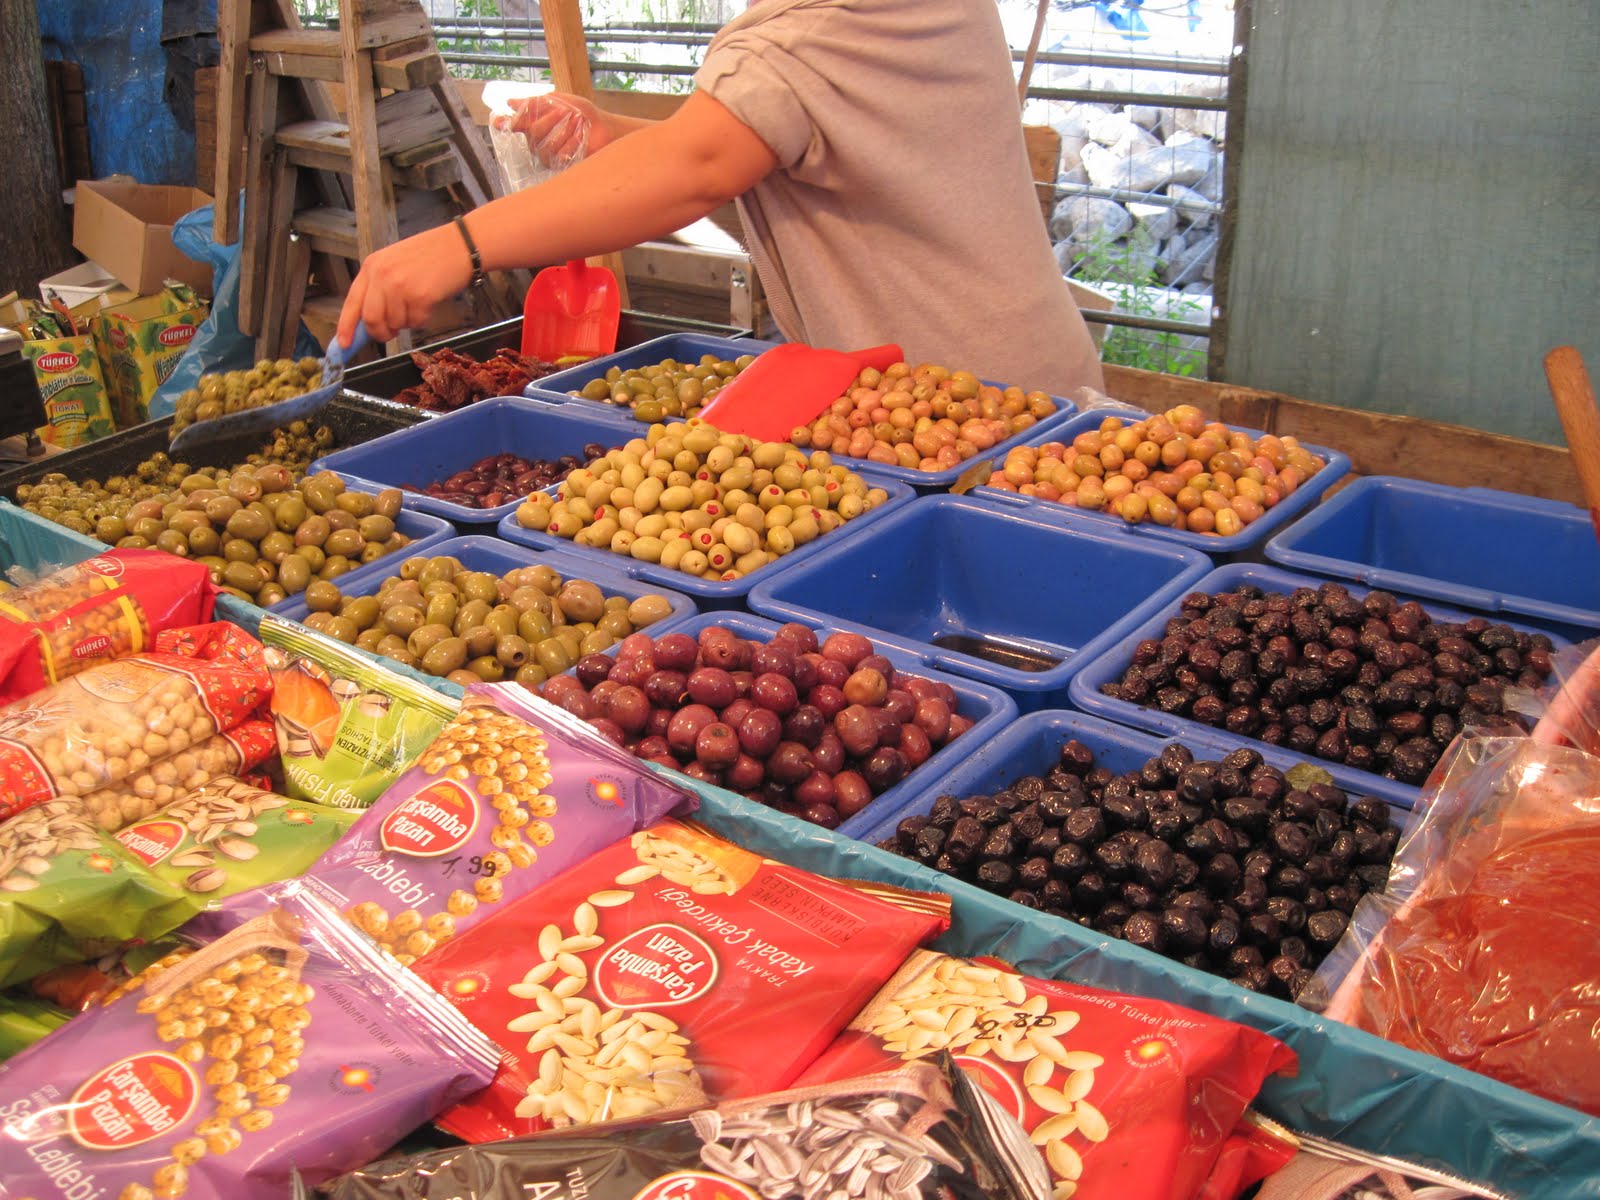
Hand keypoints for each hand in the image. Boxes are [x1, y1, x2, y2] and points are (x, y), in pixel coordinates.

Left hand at [337, 222, 473, 345]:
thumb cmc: (430, 255)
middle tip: (391, 332)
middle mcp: (382, 275)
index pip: (352, 302)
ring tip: (418, 303)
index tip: (343, 344)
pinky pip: (415, 322)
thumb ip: (379, 287)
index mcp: (372, 266)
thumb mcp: (395, 263)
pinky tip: (429, 301)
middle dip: (381, 332)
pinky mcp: (420, 296)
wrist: (459, 245)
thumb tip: (370, 321)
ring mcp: (400, 286)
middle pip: (371, 319)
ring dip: (407, 322)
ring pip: (395, 323)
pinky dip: (422, 319)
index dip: (346, 326)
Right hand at [496, 92, 615, 167]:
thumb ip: (538, 101)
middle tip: (565, 111)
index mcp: (533, 123)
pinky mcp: (560, 166)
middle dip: (550, 118)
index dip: (504, 123)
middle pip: (533, 132)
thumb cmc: (583, 113)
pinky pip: (560, 155)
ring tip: (576, 121)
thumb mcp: (561, 100)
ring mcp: (547, 156)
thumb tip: (510, 102)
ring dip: (563, 130)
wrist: (604, 128)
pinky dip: (572, 142)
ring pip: (546, 145)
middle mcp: (536, 142)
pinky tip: (580, 135)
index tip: (500, 121)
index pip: (512, 125)